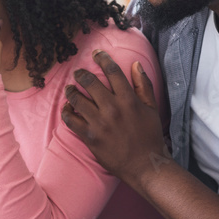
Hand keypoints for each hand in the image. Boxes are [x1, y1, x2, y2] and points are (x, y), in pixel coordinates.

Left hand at [60, 51, 169, 191]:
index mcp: (129, 100)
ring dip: (71, 91)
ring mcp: (99, 123)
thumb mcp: (151, 109)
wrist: (145, 165)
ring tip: (70, 89)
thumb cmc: (150, 136)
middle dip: (81, 74)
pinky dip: (67, 112)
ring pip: (77, 99)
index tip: (96, 53)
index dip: (102, 59)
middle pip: (90, 82)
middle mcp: (112, 109)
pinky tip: (68, 108)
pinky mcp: (90, 137)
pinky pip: (71, 120)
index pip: (112, 72)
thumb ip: (143, 85)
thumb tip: (136, 65)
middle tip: (78, 72)